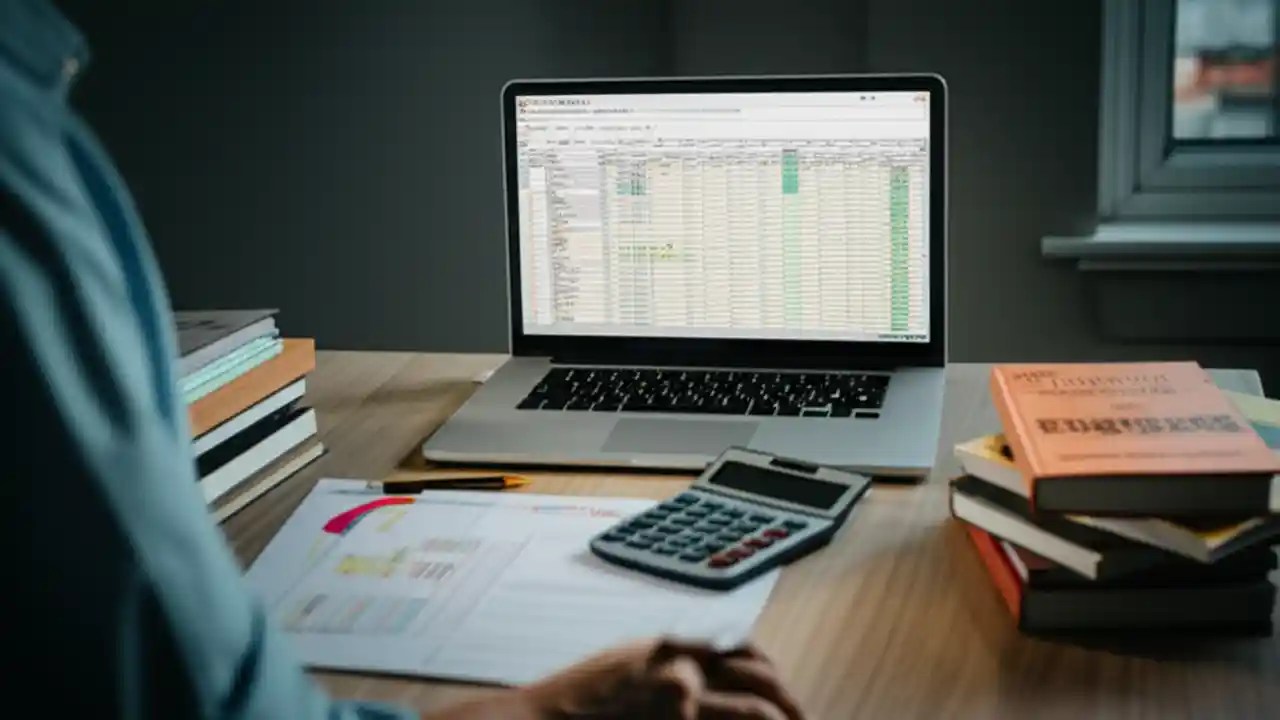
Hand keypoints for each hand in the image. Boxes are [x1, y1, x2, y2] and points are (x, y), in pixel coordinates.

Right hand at [518, 637, 804, 719]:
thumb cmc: (580, 699)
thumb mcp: (630, 661)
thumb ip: (674, 660)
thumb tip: (715, 670)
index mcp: (672, 648)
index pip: (744, 651)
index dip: (772, 673)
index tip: (782, 693)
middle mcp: (682, 671)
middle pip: (759, 681)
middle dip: (789, 704)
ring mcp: (680, 707)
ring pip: (755, 713)